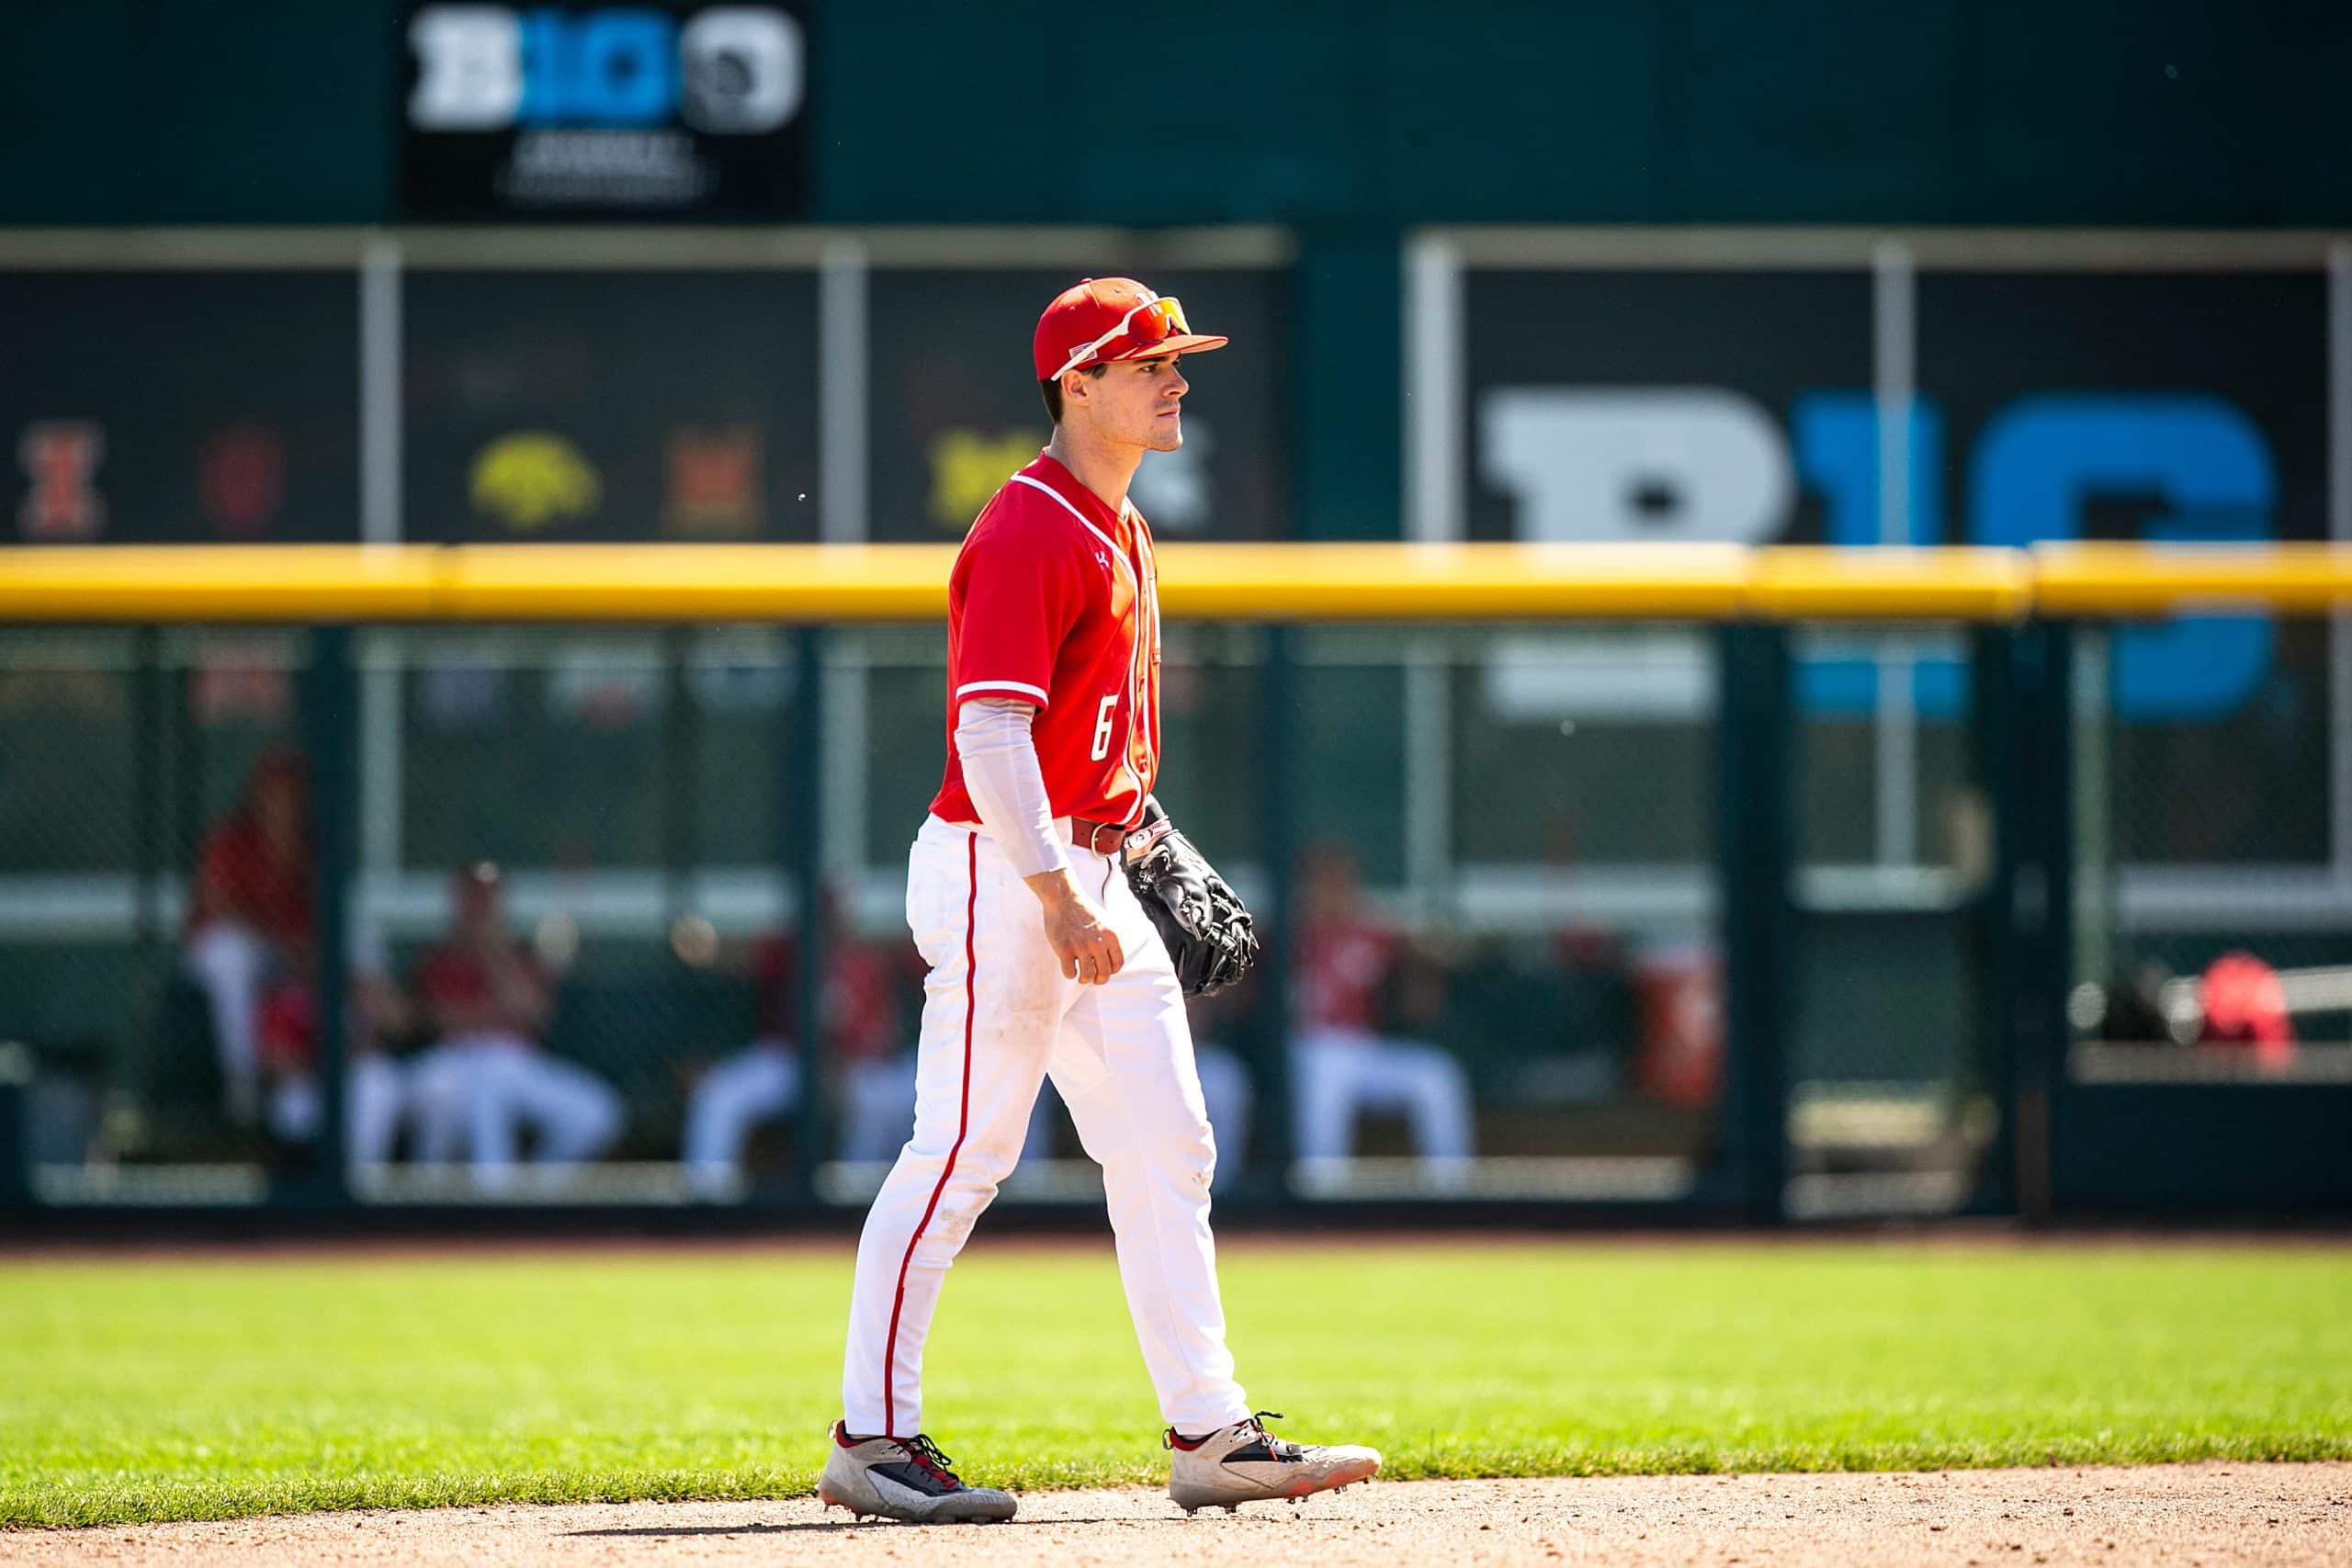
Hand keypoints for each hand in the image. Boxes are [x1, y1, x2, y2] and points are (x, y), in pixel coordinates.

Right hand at [1026, 867, 1124, 984]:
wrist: (1064, 897)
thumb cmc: (1083, 910)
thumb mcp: (1105, 922)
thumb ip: (1109, 939)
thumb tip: (1112, 959)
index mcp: (1111, 936)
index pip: (1118, 963)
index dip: (1111, 971)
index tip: (1104, 971)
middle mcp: (1098, 943)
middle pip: (1104, 973)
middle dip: (1099, 980)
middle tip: (1092, 979)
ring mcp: (1081, 947)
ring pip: (1087, 976)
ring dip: (1084, 979)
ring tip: (1080, 976)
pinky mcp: (1064, 949)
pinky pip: (1070, 973)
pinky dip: (1070, 974)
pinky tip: (1068, 967)